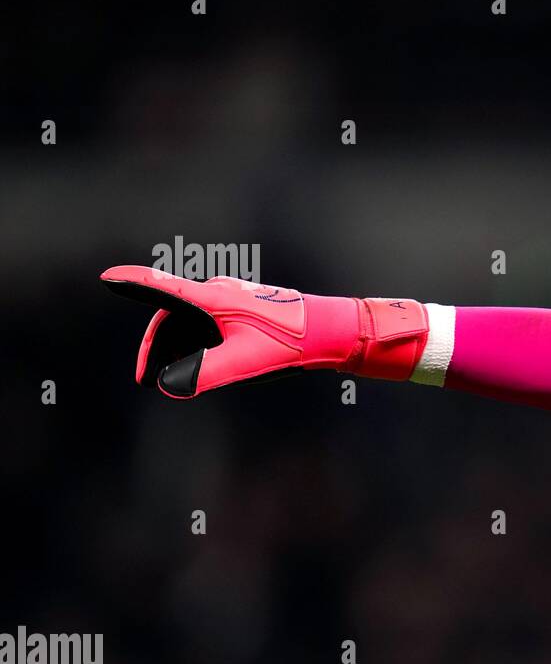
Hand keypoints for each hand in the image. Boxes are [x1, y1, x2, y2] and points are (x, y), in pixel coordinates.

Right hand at [100, 266, 428, 398]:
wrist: (330, 331)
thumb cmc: (290, 341)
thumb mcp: (246, 361)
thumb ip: (207, 373)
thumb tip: (171, 386)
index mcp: (214, 300)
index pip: (164, 287)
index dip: (134, 282)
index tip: (107, 276)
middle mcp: (219, 295)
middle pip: (172, 315)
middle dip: (156, 347)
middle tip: (145, 379)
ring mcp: (231, 303)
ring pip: (190, 323)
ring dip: (176, 350)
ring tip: (166, 380)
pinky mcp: (242, 313)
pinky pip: (208, 327)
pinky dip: (195, 346)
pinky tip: (195, 369)